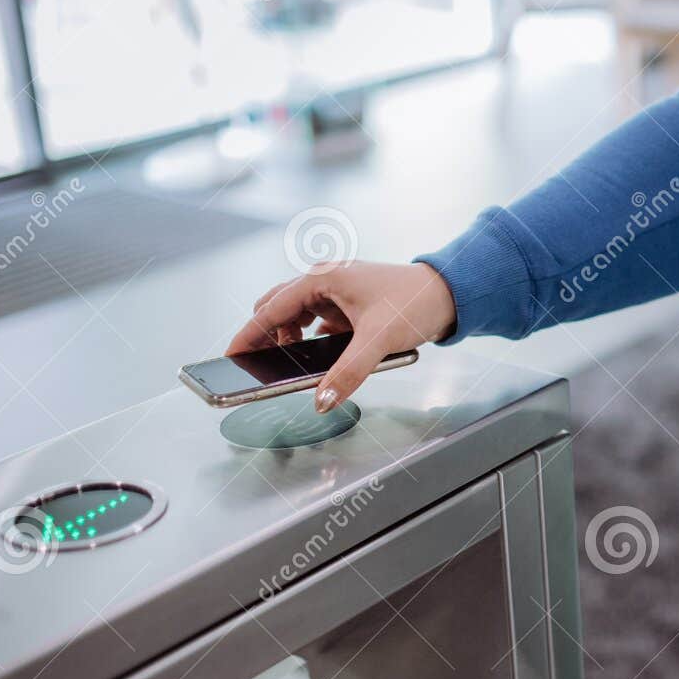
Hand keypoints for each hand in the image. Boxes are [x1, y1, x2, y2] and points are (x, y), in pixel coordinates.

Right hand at [226, 262, 457, 410]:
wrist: (450, 293)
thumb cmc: (416, 301)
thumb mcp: (378, 339)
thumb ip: (348, 372)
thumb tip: (321, 400)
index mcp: (321, 278)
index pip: (270, 309)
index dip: (248, 334)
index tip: (228, 355)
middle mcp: (324, 280)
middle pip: (277, 311)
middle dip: (268, 338)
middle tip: (261, 368)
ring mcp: (336, 293)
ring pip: (297, 318)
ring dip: (292, 340)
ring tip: (292, 366)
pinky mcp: (349, 306)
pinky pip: (319, 324)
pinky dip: (314, 342)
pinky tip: (320, 360)